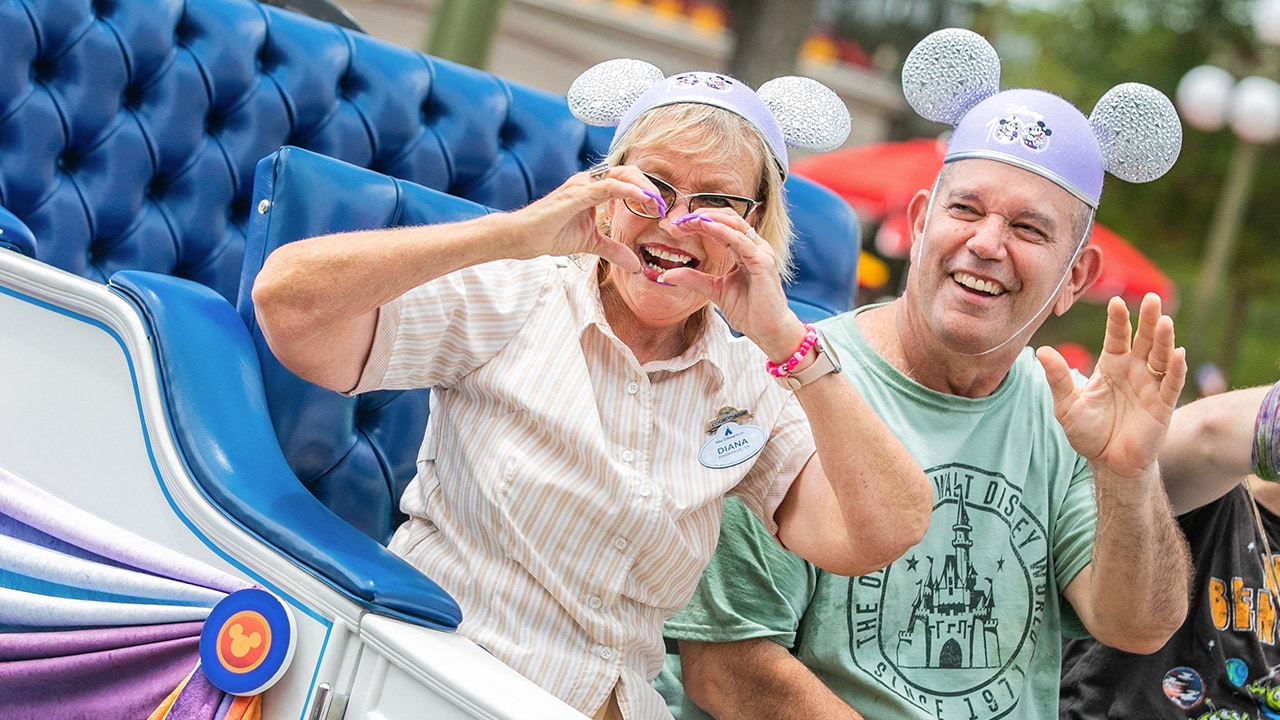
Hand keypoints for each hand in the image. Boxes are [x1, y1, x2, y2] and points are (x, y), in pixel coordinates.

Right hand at [505, 165, 646, 273]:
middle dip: (650, 188)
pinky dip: (629, 191)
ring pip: (622, 176)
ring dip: (644, 189)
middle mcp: (588, 181)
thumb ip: (613, 250)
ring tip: (658, 205)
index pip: (626, 181)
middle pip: (629, 173)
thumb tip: (636, 265)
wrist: (522, 238)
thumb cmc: (550, 234)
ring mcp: (582, 185)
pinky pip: (608, 187)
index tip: (660, 210)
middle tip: (663, 208)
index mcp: (593, 189)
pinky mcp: (576, 194)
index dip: (646, 192)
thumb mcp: (591, 243)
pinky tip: (644, 201)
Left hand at [657, 214, 801, 357]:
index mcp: (743, 250)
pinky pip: (741, 241)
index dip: (699, 222)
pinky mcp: (763, 262)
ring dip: (710, 219)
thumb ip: (693, 279)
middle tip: (680, 220)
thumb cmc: (748, 310)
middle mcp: (753, 246)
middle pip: (727, 219)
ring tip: (690, 220)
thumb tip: (666, 275)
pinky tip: (707, 227)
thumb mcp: (713, 290)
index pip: (721, 226)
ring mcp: (760, 252)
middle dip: (702, 216)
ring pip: (734, 225)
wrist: (767, 330)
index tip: (678, 226)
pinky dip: (723, 232)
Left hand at [1036, 293, 1186, 477]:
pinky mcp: (1162, 406)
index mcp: (1111, 365)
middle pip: (1143, 339)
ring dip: (1163, 339)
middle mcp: (1134, 370)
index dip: (1117, 320)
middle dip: (1147, 319)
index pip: (1117, 336)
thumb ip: (1057, 379)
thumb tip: (1041, 351)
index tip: (1115, 301)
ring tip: (1164, 320)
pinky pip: (1171, 384)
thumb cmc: (1088, 432)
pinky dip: (1175, 369)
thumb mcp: (1066, 405)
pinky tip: (1178, 354)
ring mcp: (1150, 386)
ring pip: (1160, 357)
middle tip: (1151, 298)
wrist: (1107, 463)